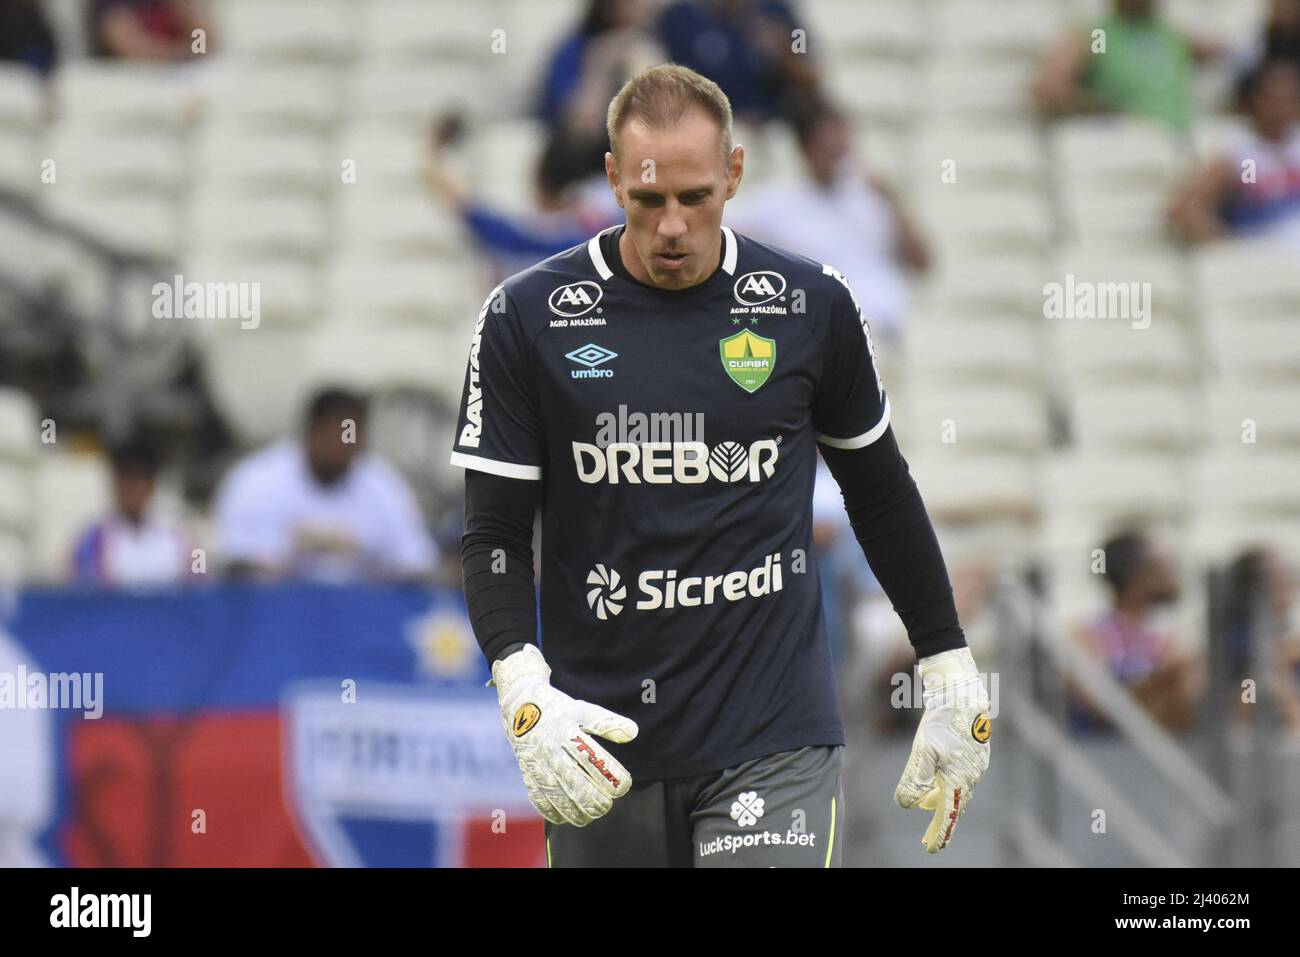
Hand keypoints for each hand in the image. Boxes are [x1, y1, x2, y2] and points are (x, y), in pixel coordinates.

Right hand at [491, 644, 637, 826]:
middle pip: (576, 785)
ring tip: (591, 814)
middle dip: (595, 801)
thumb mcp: (582, 708)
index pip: (593, 760)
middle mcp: (550, 751)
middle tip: (608, 805)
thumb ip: (607, 722)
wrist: (519, 705)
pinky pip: (539, 799)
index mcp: (566, 733)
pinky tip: (566, 817)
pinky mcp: (527, 774)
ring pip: (558, 797)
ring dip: (577, 812)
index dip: (611, 777)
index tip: (623, 786)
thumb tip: (633, 733)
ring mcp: (537, 765)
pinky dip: (552, 812)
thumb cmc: (557, 708)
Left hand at [894, 647, 990, 852]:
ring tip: (929, 812)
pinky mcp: (974, 751)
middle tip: (929, 841)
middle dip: (942, 824)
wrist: (961, 690)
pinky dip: (950, 786)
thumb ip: (915, 779)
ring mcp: (976, 762)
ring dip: (945, 804)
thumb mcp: (922, 749)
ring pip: (960, 790)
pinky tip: (939, 784)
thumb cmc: (942, 719)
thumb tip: (908, 805)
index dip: (939, 832)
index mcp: (962, 777)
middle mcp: (973, 773)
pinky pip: (962, 777)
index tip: (930, 848)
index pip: (949, 813)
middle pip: (956, 805)